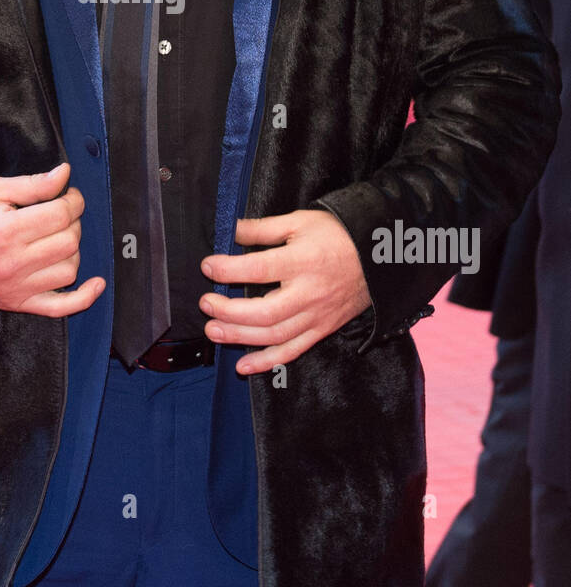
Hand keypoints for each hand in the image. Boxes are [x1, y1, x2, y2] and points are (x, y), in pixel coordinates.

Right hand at [0, 161, 103, 316]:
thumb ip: (32, 183)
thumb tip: (66, 174)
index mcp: (7, 231)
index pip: (61, 215)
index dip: (73, 200)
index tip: (70, 194)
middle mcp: (13, 263)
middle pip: (69, 241)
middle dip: (73, 221)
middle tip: (61, 212)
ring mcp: (16, 288)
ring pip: (69, 269)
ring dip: (73, 250)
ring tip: (58, 237)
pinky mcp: (16, 303)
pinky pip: (59, 308)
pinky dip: (83, 298)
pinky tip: (96, 284)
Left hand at [199, 209, 371, 374]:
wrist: (380, 256)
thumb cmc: (338, 235)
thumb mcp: (300, 221)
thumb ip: (263, 228)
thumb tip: (230, 231)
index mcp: (302, 261)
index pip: (258, 270)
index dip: (228, 270)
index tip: (208, 266)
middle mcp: (309, 293)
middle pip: (264, 312)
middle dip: (228, 312)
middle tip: (206, 303)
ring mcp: (317, 316)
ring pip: (274, 336)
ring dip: (240, 337)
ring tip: (213, 331)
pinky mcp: (322, 330)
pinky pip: (293, 351)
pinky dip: (267, 362)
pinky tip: (243, 366)